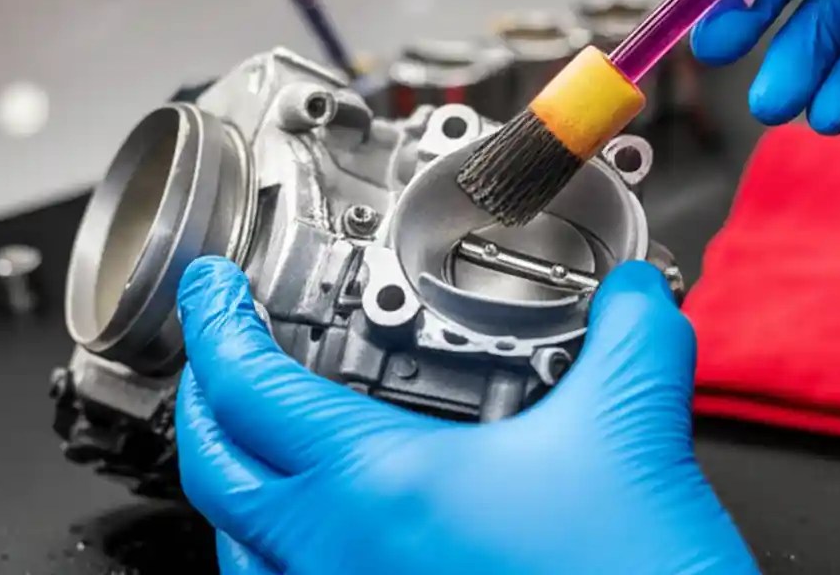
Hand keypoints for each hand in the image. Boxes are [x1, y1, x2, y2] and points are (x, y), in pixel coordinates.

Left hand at [175, 256, 758, 574]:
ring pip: (238, 551)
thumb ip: (634, 336)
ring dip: (235, 485)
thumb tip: (636, 294)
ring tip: (261, 445)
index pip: (251, 390)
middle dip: (202, 396)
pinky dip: (276, 558)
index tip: (210, 292)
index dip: (217, 325)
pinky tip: (324, 543)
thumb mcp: (634, 437)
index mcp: (374, 490)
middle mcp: (335, 562)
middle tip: (218, 352)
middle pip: (215, 469)